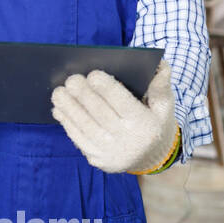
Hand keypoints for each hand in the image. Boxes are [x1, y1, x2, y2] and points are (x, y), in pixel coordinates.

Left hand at [51, 60, 178, 173]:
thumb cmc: (155, 124)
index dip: (107, 88)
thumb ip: (161, 85)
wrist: (152, 159)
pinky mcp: (97, 159)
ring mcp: (111, 152)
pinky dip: (67, 123)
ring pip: (85, 126)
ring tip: (58, 92)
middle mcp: (128, 140)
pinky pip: (78, 139)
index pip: (123, 103)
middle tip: (71, 79)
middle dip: (83, 95)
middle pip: (100, 113)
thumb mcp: (165, 107)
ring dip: (69, 107)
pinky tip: (58, 109)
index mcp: (144, 123)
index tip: (92, 74)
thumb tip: (158, 63)